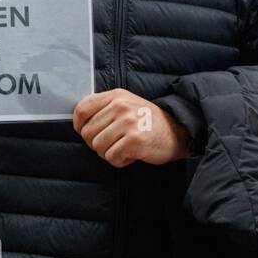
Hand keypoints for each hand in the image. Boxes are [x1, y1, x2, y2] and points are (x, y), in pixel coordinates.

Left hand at [72, 89, 189, 167]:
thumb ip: (104, 108)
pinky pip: (112, 158)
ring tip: (124, 148)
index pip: (82, 109)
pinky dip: (120, 161)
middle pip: (87, 133)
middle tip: (115, 143)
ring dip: (109, 153)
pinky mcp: (135, 141)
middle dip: (98, 143)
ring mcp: (128, 123)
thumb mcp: (127, 104)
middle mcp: (120, 106)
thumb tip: (79, 122)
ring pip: (98, 147)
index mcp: (116, 96)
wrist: (179, 132)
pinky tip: (132, 154)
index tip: (89, 133)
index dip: (79, 126)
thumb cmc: (148, 122)